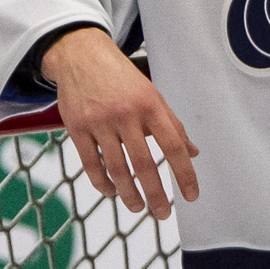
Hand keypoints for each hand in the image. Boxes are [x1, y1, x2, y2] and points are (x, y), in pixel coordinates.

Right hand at [40, 27, 199, 218]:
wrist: (82, 56)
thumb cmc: (121, 78)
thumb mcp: (152, 95)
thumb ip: (172, 125)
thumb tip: (193, 153)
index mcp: (149, 104)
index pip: (173, 145)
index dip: (184, 173)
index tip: (191, 196)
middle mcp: (125, 113)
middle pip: (144, 163)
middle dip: (156, 194)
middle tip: (163, 213)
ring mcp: (99, 121)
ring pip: (116, 168)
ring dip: (129, 194)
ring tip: (139, 207)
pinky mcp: (76, 128)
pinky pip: (91, 164)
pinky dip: (102, 183)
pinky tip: (112, 192)